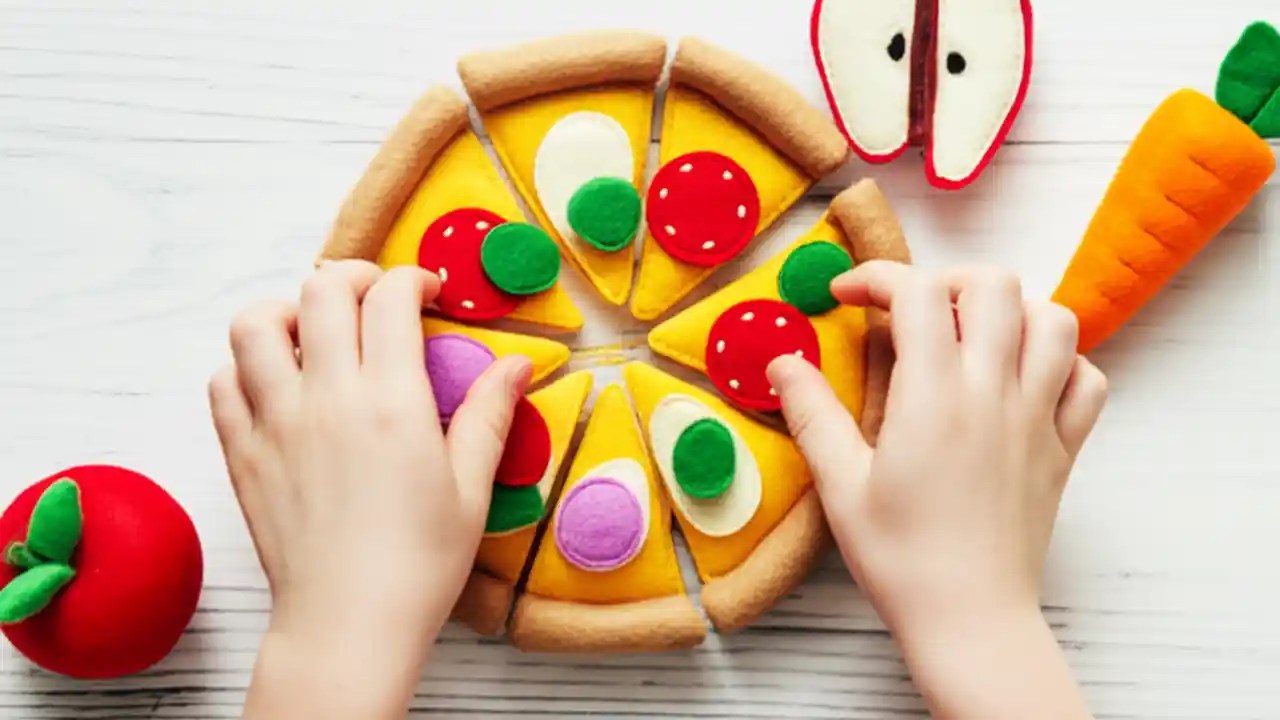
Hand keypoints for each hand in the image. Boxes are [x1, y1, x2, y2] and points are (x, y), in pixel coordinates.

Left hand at [208, 261, 529, 719]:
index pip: (389, 298)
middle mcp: (328, 398)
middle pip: (321, 290)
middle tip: (375, 297)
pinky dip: (245, 365)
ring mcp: (275, 423)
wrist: (349, 623)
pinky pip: (222, 382)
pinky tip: (277, 383)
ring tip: (313, 330)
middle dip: (353, 276)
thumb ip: (489, 414)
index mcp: (392, 402)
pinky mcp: (241, 453)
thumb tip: (518, 364)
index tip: (427, 293)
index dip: (411, 278)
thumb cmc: (419, 563)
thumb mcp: (470, 487)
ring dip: (286, 310)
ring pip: (254, 324)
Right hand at [769, 261, 1105, 719]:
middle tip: (913, 312)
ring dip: (1011, 311)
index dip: (877, 277)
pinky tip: (1022, 378)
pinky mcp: (1064, 449)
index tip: (847, 297)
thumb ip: (811, 413)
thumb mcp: (840, 485)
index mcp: (934, 396)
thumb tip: (780, 362)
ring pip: (1054, 319)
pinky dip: (1061, 361)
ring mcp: (1038, 418)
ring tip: (971, 337)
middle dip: (947, 279)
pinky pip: (1088, 379)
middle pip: (995, 285)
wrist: (970, 618)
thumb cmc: (900, 558)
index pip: (918, 292)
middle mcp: (994, 393)